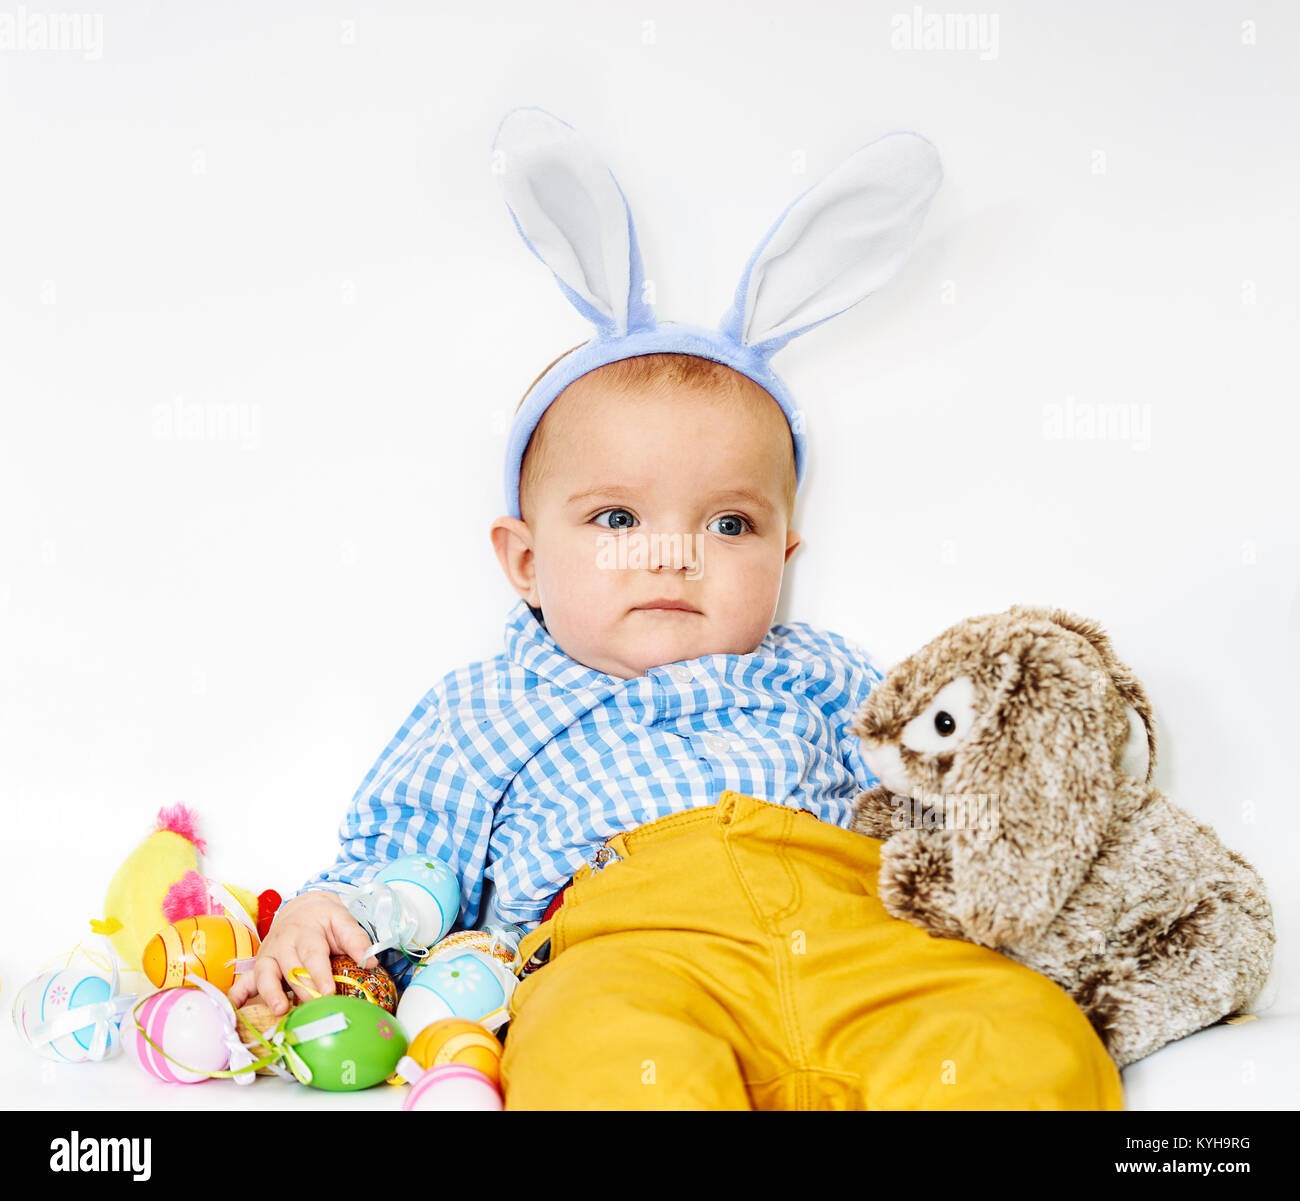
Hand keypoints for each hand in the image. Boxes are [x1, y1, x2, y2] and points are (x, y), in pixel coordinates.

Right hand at [227, 890, 379, 1015]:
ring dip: (271, 993)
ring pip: (265, 974)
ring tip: (280, 1009)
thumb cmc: (325, 920)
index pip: (313, 954)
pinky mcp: (259, 966)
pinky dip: (237, 995)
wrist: (302, 909)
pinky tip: (235, 1008)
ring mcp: (268, 955)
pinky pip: (243, 981)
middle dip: (301, 990)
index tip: (327, 992)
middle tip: (312, 1010)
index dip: (319, 974)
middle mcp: (284, 943)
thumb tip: (372, 961)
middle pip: (291, 969)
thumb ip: (357, 940)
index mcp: (307, 932)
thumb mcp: (343, 922)